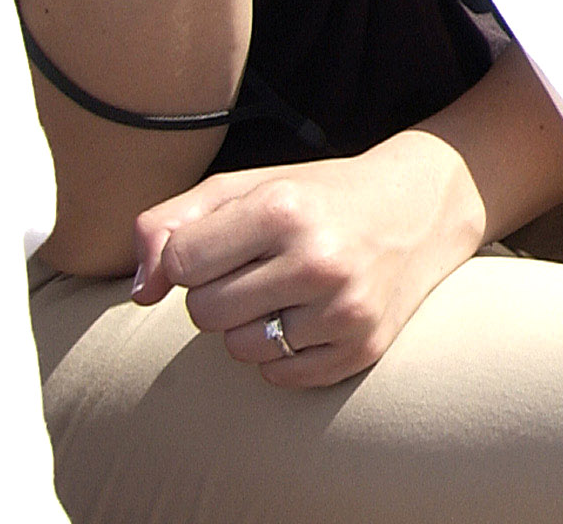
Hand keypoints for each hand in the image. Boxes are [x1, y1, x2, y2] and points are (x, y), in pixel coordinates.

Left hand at [128, 140, 482, 388]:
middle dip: (218, 292)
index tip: (232, 239)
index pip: (180, 264)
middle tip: (262, 266)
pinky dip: (282, 353)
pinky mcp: (362, 348)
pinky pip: (277, 376)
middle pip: (202, 313)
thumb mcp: (246, 186)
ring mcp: (345, 308)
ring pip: (237, 349)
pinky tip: (312, 315)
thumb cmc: (317, 196)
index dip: (195, 255)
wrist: (422, 206)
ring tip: (288, 290)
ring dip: (249, 325)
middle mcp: (318, 258)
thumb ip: (170, 224)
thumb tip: (140, 293)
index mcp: (285, 207)